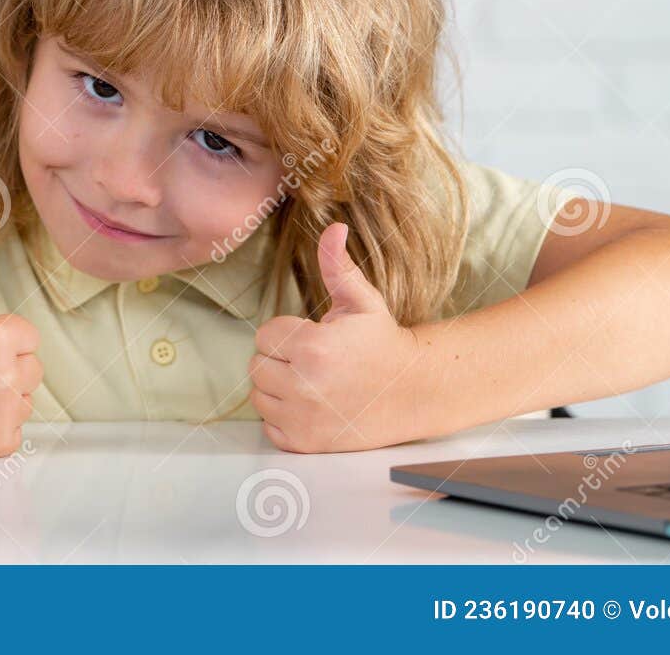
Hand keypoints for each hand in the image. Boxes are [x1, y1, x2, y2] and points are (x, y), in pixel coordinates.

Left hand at [248, 222, 430, 452]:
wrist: (413, 392)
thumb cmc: (383, 342)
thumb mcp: (362, 301)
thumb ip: (337, 266)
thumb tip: (332, 227)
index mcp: (311, 348)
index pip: (265, 336)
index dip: (287, 333)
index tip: (312, 337)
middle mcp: (302, 385)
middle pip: (257, 366)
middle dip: (279, 359)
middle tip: (310, 360)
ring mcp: (302, 418)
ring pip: (259, 396)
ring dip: (278, 388)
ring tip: (310, 381)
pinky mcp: (304, 443)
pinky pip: (270, 426)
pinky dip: (284, 418)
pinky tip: (310, 405)